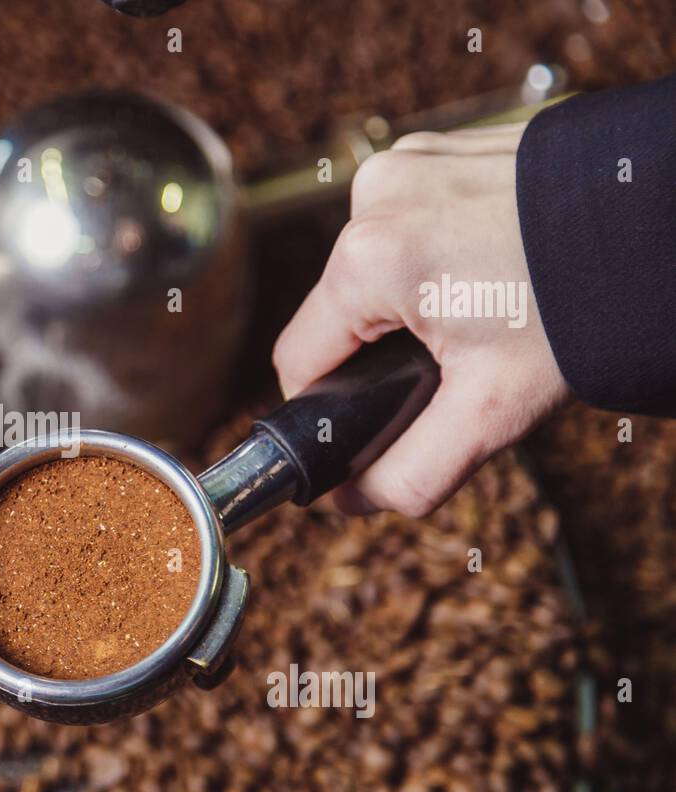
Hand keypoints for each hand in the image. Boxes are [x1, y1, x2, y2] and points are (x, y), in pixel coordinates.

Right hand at [272, 123, 570, 516]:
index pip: (299, 359)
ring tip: (482, 310)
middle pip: (338, 311)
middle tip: (457, 362)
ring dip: (409, 298)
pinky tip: (490, 265)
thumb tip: (353, 497)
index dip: (330, 404)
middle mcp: (374, 197)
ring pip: (373, 266)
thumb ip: (411, 470)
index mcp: (368, 260)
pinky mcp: (439, 147)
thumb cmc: (587, 306)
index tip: (376, 414)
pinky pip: (408, 220)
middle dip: (382, 348)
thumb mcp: (493, 411)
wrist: (668, 222)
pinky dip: (437, 250)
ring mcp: (407, 162)